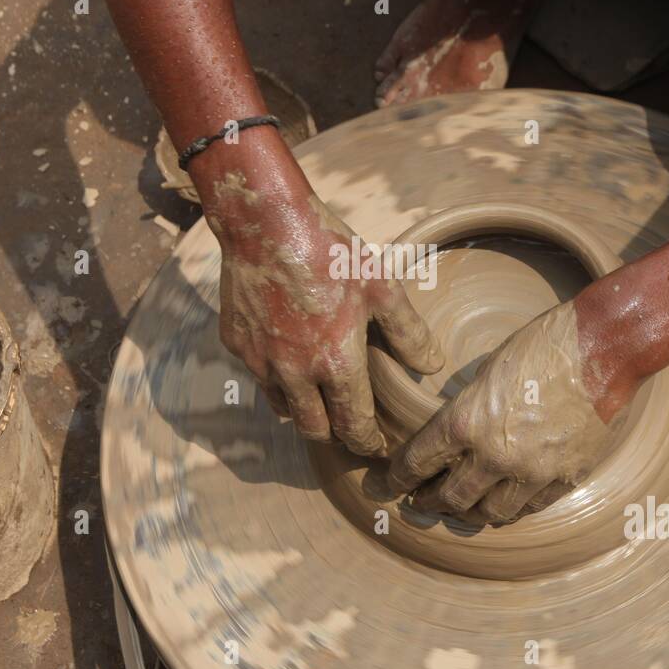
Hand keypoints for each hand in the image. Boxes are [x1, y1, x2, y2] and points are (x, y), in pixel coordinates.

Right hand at [210, 182, 442, 456]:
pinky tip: (291, 355)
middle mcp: (294, 373)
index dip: (369, 443)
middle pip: (316, 429)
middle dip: (337, 435)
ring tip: (322, 395)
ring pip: (284, 408)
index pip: (354, 426)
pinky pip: (260, 376)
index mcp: (335, 362)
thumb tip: (431, 365)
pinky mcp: (236, 345)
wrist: (265, 221)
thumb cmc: (329, 250)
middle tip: (353, 427)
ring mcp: (260, 362)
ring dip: (305, 409)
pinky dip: (277, 378)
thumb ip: (408, 332)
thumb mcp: (381, 286)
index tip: (378, 448)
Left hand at [387, 288, 646, 523]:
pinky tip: (503, 504)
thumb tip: (452, 436)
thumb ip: (468, 409)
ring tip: (461, 509)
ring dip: (470, 513)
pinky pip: (530, 508)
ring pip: (490, 513)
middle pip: (450, 498)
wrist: (603, 349)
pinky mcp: (566, 478)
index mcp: (466, 421)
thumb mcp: (488, 370)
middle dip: (428, 503)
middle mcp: (495, 454)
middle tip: (420, 503)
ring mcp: (533, 472)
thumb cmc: (542, 346)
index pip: (417, 462)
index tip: (389, 484)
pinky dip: (512, 508)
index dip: (397, 478)